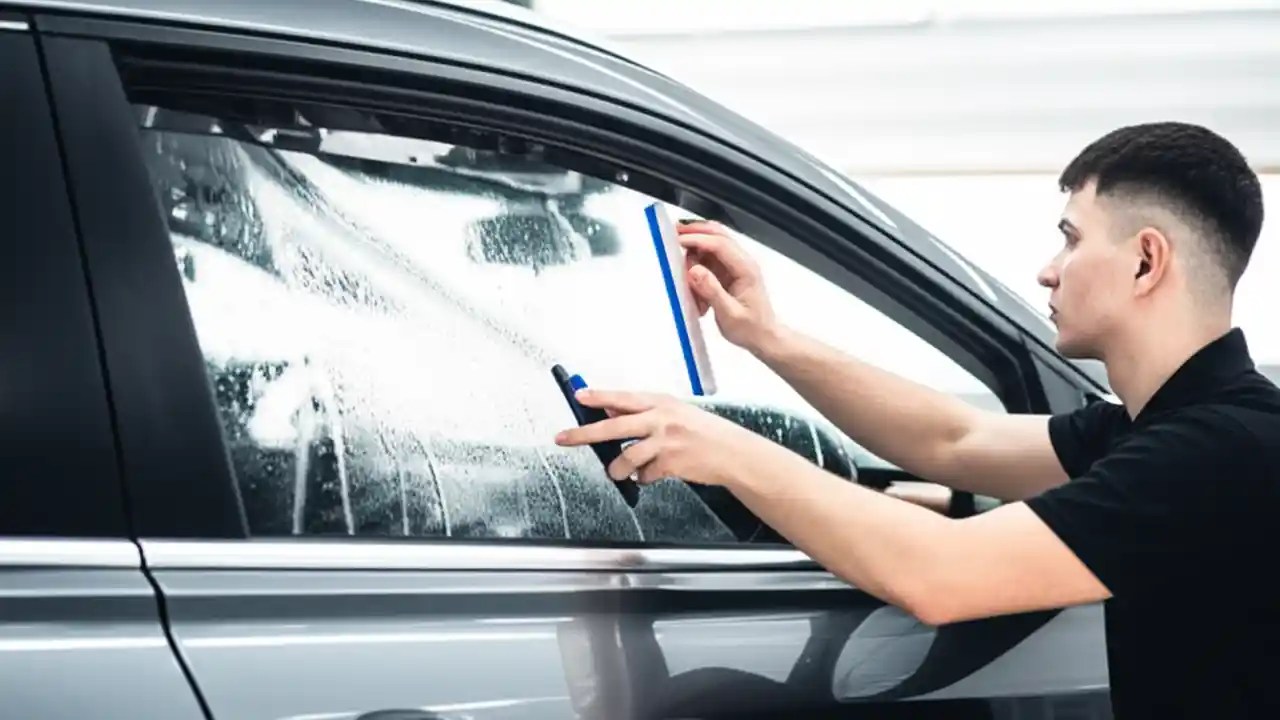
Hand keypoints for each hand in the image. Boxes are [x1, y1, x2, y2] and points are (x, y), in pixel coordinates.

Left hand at [553, 388, 758, 486]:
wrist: (732, 453)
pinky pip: (643, 475)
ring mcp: (664, 442)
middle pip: (613, 426)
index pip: (622, 397)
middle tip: (563, 438)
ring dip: (618, 469)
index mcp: (661, 402)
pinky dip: (643, 478)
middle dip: (583, 434)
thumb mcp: (675, 412)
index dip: (598, 396)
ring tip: (619, 471)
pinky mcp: (669, 463)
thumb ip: (644, 413)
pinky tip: (653, 474)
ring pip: (624, 457)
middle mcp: (660, 419)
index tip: (577, 396)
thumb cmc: (705, 432)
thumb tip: (611, 412)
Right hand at [677, 220, 777, 351]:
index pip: (720, 244)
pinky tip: (694, 285)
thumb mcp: (730, 314)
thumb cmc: (750, 329)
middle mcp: (742, 261)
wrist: (764, 337)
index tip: (677, 241)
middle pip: (717, 234)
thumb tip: (694, 270)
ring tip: (686, 277)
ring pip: (711, 244)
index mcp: (746, 269)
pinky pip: (708, 259)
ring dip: (695, 253)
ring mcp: (735, 265)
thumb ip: (712, 291)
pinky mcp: (727, 271)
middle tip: (672, 233)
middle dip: (695, 231)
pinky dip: (697, 265)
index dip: (697, 239)